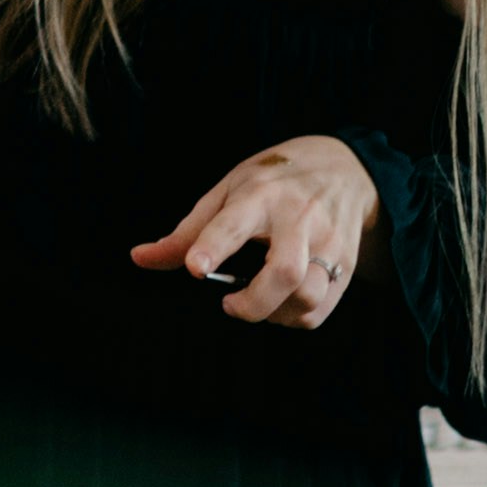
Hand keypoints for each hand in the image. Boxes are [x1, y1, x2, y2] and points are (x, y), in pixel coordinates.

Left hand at [128, 136, 378, 330]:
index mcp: (260, 194)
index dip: (213, 246)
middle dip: (253, 303)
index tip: (197, 268)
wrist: (344, 168)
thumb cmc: (274, 181)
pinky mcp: (347, 264)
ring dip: (273, 312)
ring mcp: (329, 242)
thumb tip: (140, 258)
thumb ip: (187, 231)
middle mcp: (299, 218)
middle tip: (229, 303)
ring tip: (256, 299)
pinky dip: (293, 318)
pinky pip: (319, 310)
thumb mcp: (228, 190)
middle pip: (284, 272)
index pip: (234, 223)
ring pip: (307, 296)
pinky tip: (279, 302)